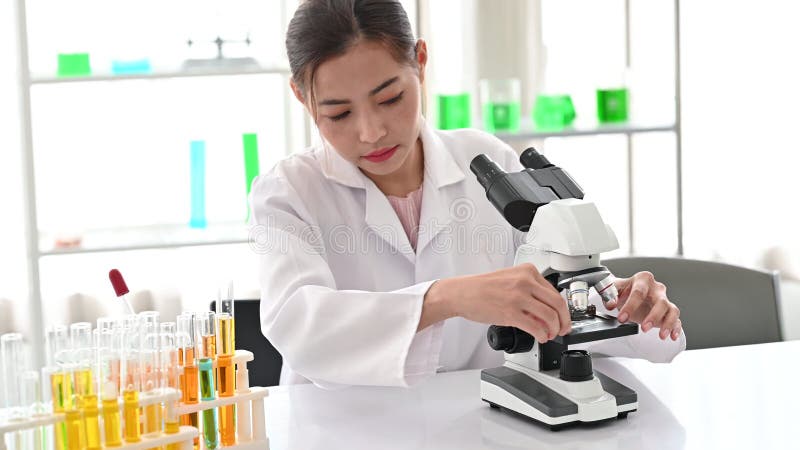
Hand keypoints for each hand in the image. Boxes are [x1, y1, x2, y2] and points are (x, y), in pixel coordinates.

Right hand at [422, 263, 571, 342]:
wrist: (462, 293)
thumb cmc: (482, 288)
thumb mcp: (510, 281)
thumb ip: (530, 293)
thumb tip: (547, 313)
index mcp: (528, 271)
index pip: (555, 292)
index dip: (562, 309)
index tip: (563, 318)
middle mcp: (525, 282)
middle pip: (557, 304)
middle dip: (564, 321)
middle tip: (563, 329)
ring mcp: (519, 296)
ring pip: (550, 316)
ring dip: (554, 329)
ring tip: (550, 334)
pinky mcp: (511, 312)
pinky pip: (536, 326)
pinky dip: (542, 335)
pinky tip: (540, 337)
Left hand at [607, 271, 681, 340]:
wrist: (627, 293)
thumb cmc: (623, 290)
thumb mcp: (613, 289)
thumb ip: (610, 295)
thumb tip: (610, 303)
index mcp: (643, 279)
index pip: (639, 292)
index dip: (630, 306)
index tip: (622, 318)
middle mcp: (656, 289)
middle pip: (661, 301)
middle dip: (653, 316)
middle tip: (644, 328)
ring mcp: (664, 300)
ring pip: (672, 310)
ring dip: (668, 323)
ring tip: (661, 335)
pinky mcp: (668, 312)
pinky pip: (676, 319)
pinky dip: (675, 328)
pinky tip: (672, 336)